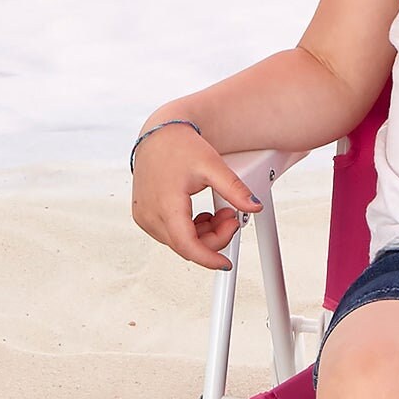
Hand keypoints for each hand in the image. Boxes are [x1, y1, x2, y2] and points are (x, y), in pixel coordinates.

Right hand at [130, 123, 263, 270]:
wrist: (158, 134)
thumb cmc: (180, 146)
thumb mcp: (213, 166)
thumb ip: (234, 189)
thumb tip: (254, 207)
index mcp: (166, 204)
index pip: (187, 246)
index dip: (208, 258)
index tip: (225, 264)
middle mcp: (150, 215)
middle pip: (186, 246)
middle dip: (214, 238)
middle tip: (232, 218)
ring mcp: (144, 217)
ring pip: (179, 242)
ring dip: (203, 235)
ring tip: (220, 212)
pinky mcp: (144, 216)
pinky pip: (170, 234)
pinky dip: (190, 230)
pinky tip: (203, 216)